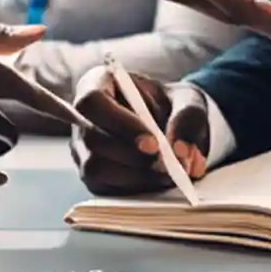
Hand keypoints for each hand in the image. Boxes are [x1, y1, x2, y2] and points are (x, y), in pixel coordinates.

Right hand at [70, 65, 211, 195]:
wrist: (171, 124)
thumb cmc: (172, 104)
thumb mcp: (188, 101)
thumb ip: (188, 118)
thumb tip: (180, 151)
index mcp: (99, 83)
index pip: (92, 102)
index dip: (120, 123)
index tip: (154, 142)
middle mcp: (82, 116)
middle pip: (91, 139)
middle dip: (132, 156)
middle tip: (167, 163)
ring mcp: (82, 147)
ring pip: (94, 168)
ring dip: (135, 175)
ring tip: (166, 172)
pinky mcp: (90, 174)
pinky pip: (103, 188)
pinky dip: (134, 188)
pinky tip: (156, 179)